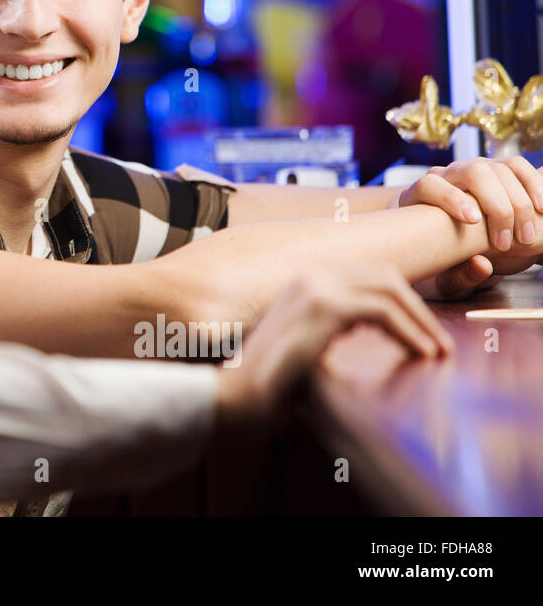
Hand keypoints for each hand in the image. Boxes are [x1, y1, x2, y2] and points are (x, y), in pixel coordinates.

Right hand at [215, 265, 452, 430]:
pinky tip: (422, 354)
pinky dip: (410, 331)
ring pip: (389, 288)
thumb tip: (369, 346)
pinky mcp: (324, 307)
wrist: (234, 396)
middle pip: (384, 276)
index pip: (368, 278)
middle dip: (417, 308)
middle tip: (438, 342)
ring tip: (438, 350)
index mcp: (303, 285)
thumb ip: (332, 338)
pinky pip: (383, 310)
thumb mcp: (306, 352)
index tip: (422, 336)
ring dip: (421, 319)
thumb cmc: (267, 387)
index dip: (402, 304)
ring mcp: (315, 288)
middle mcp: (309, 278)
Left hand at [392, 157, 542, 296]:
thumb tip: (482, 265)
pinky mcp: (496, 168)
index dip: (449, 199)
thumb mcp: (445, 272)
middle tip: (506, 244)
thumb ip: (460, 274)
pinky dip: (532, 184)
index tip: (472, 220)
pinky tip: (541, 208)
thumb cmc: (444, 255)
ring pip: (497, 169)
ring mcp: (472, 168)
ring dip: (518, 202)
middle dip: (496, 207)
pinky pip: (517, 166)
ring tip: (526, 237)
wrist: (455, 236)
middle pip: (472, 173)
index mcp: (421, 197)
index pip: (429, 186)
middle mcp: (447, 176)